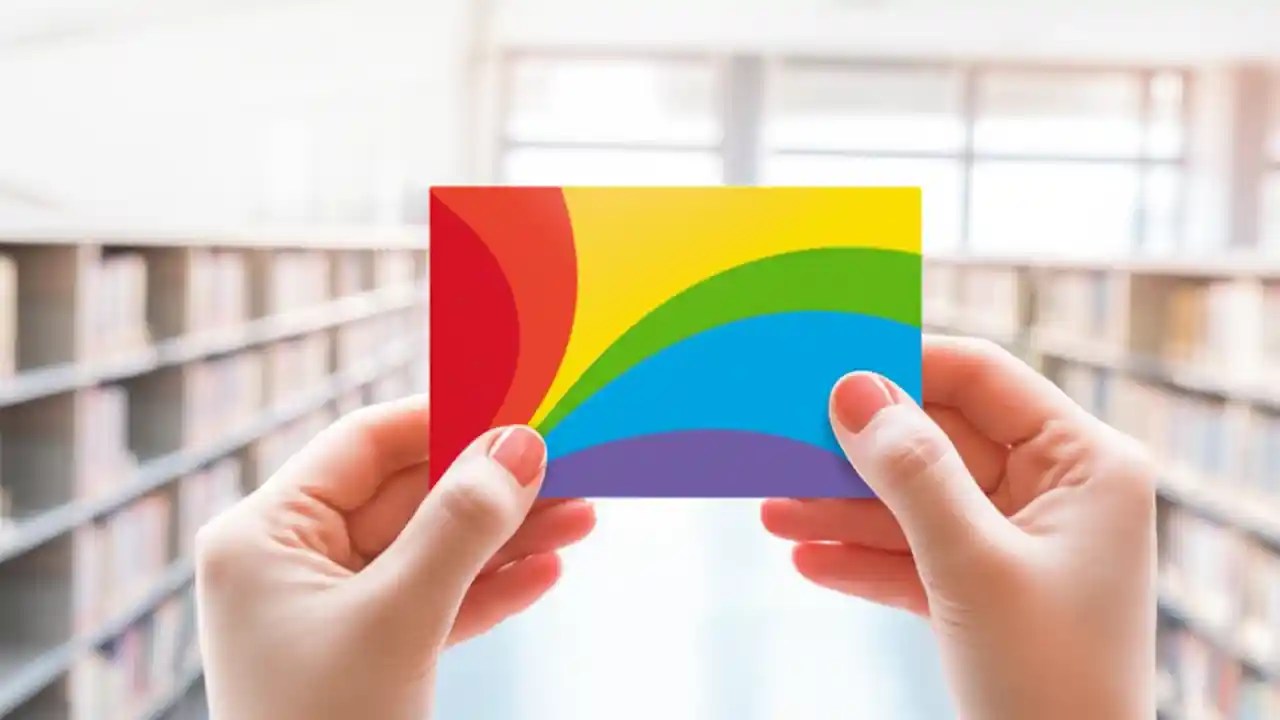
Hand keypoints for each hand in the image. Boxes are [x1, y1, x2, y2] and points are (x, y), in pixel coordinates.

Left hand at [195, 396, 594, 719]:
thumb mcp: (398, 620)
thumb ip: (460, 527)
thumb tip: (519, 445)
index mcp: (264, 536)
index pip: (366, 445)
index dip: (446, 419)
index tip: (521, 405)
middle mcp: (291, 562)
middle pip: (410, 496)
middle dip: (493, 484)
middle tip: (573, 460)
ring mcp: (330, 609)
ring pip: (432, 550)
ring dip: (508, 535)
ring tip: (586, 512)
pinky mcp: (366, 652)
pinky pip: (435, 601)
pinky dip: (491, 588)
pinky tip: (550, 570)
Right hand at [762, 336, 1155, 719]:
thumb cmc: (1050, 680)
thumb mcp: (972, 565)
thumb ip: (912, 471)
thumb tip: (853, 389)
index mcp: (1086, 463)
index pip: (982, 379)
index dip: (903, 365)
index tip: (826, 366)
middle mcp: (1057, 492)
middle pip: (937, 442)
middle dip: (857, 456)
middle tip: (781, 443)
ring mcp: (1023, 543)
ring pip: (918, 503)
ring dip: (846, 512)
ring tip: (774, 512)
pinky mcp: (990, 591)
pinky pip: (918, 556)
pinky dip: (865, 560)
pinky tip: (808, 560)